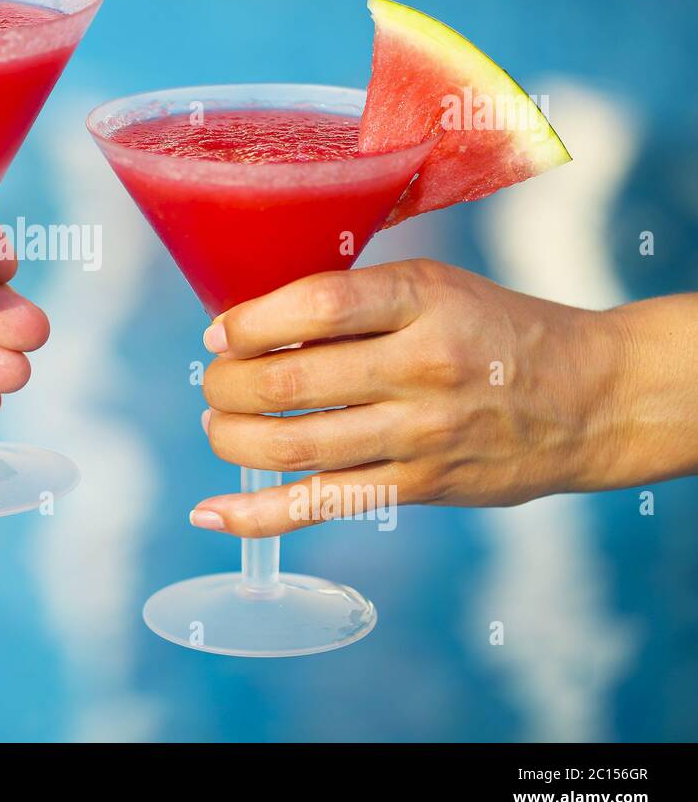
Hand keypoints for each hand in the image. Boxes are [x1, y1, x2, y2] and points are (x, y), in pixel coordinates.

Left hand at [189, 259, 695, 537]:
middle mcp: (419, 368)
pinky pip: (322, 504)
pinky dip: (257, 514)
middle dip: (225, 384)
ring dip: (231, 438)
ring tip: (216, 423)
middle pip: (289, 381)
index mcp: (421, 301)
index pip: (316, 305)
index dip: (249, 321)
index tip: (219, 331)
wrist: (590, 398)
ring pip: (294, 447)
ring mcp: (420, 434)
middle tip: (213, 380)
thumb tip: (252, 323)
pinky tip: (211, 513)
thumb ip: (356, 300)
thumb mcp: (434, 286)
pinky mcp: (418, 486)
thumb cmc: (495, 330)